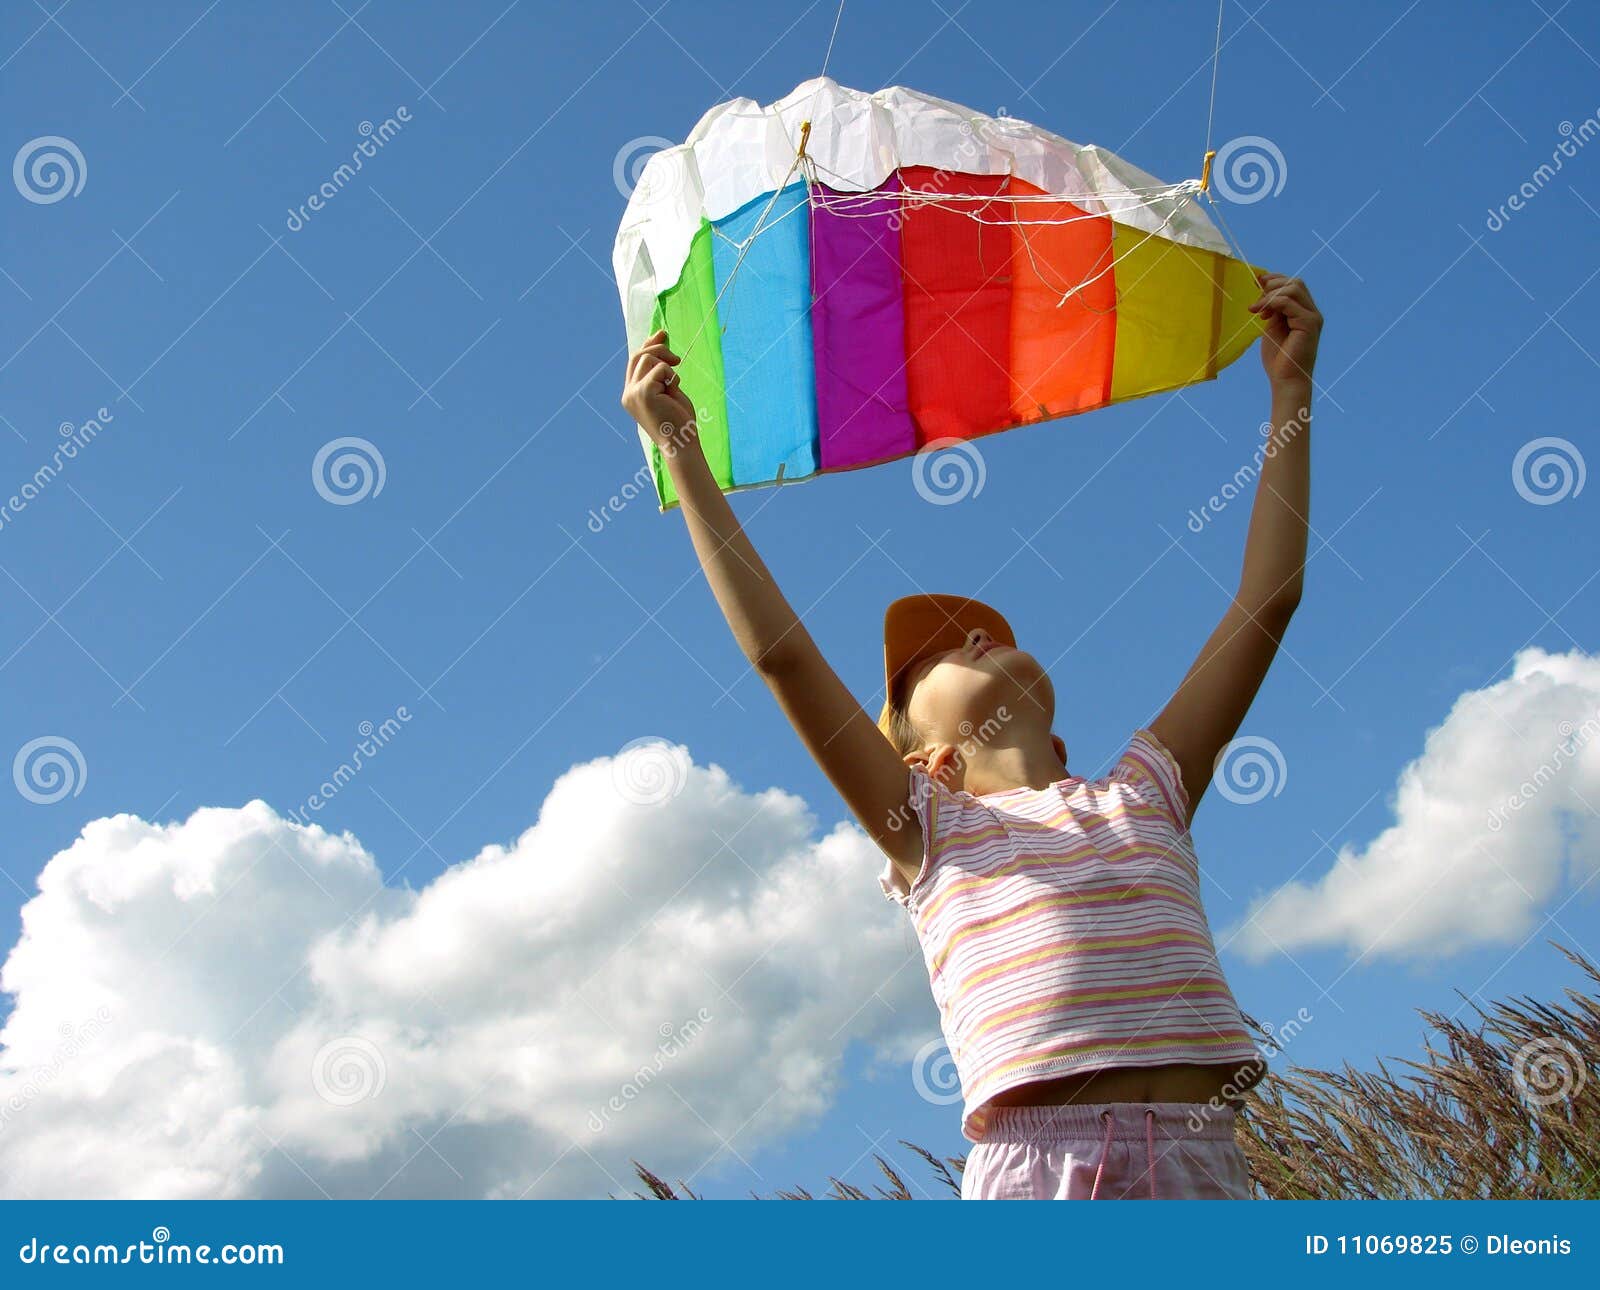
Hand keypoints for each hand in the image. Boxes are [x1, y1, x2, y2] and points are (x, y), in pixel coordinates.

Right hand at [621, 329, 696, 447]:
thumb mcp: (668, 389)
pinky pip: (660, 369)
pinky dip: (672, 377)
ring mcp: (633, 393)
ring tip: (675, 385)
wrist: (681, 442)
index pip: (635, 361)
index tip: (662, 334)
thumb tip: (661, 342)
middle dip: (659, 350)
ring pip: (648, 359)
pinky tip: (674, 392)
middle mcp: (628, 393)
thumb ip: (661, 371)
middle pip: (639, 355)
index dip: (648, 344)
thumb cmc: (678, 420)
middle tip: (677, 360)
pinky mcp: (643, 392)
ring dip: (668, 367)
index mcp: (631, 393)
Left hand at [1250, 273, 1320, 391]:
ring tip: (1256, 309)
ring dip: (1270, 294)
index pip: (1294, 285)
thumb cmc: (1278, 358)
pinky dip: (1272, 303)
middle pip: (1296, 282)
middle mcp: (1312, 312)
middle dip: (1273, 284)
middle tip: (1256, 299)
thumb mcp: (1273, 327)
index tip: (1256, 283)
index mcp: (1304, 312)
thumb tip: (1265, 291)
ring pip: (1293, 288)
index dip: (1275, 280)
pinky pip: (1289, 303)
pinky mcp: (1309, 324)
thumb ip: (1274, 310)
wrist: (1286, 379)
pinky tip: (1261, 314)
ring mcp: (1312, 317)